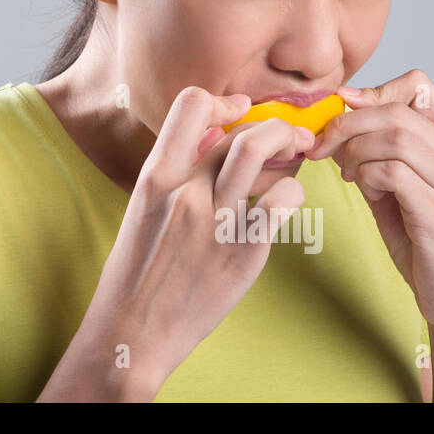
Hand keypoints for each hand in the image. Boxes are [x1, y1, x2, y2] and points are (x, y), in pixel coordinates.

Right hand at [64, 86, 314, 396]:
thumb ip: (175, 178)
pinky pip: (281, 201)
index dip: (221, 101)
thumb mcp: (144, 211)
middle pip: (238, 131)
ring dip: (286, 142)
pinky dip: (294, 192)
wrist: (132, 331)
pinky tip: (291, 201)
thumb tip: (211, 146)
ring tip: (301, 151)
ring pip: (259, 151)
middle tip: (291, 135)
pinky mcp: (242, 251)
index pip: (189, 106)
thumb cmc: (136, 274)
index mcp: (155, 177)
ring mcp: (214, 219)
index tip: (239, 111)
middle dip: (274, 126)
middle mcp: (184, 191)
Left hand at [306, 69, 433, 344]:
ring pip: (396, 138)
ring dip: (355, 151)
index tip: (342, 109)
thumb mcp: (402, 192)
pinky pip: (395, 173)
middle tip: (321, 145)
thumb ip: (380, 157)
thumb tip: (340, 121)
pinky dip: (367, 175)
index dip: (374, 90)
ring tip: (345, 173)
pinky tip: (362, 188)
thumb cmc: (428, 247)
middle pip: (398, 112)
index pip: (420, 88)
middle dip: (347, 123)